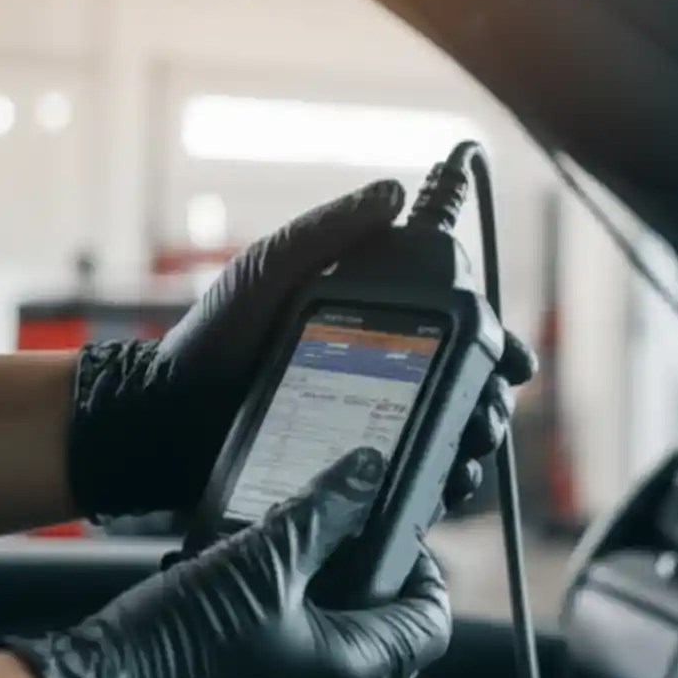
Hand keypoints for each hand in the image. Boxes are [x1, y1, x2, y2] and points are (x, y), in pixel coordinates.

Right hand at [1, 449, 449, 677]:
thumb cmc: (179, 640)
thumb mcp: (263, 559)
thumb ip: (326, 512)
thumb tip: (370, 471)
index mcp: (356, 672)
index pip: (432, 621)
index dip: (424, 569)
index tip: (395, 530)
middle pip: (392, 629)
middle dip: (369, 572)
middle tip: (341, 529)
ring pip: (346, 640)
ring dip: (328, 589)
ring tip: (293, 546)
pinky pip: (306, 655)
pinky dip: (296, 614)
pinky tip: (258, 579)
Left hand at [67, 180, 535, 518]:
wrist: (161, 420)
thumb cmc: (210, 340)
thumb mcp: (267, 272)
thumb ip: (325, 231)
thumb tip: (392, 191)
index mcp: (379, 325)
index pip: (459, 332)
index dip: (500, 345)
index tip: (516, 361)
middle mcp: (386, 376)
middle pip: (468, 390)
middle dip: (493, 404)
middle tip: (486, 415)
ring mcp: (372, 428)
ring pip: (449, 439)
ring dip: (473, 447)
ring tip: (466, 454)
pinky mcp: (354, 476)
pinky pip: (413, 482)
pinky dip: (439, 487)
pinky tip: (442, 486)